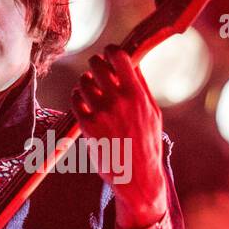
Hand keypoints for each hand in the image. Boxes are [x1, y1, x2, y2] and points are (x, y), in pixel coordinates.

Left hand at [71, 45, 167, 224]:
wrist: (136, 176)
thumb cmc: (147, 143)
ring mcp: (100, 114)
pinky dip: (77, 97)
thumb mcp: (153, 113)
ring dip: (85, 81)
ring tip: (91, 87)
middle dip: (95, 64)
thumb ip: (141, 86)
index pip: (119, 57)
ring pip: (83, 82)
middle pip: (97, 66)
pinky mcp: (87, 127)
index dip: (111, 51)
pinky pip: (75, 100)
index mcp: (137, 95)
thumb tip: (132, 62)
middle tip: (97, 68)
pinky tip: (84, 101)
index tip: (109, 53)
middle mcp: (118, 102)